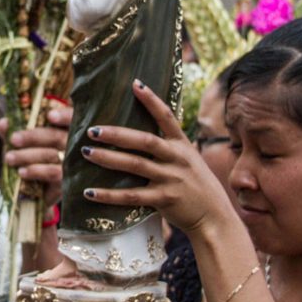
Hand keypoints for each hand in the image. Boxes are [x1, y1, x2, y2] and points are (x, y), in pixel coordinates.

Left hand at [0, 105, 71, 206]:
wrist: (39, 186)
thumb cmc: (33, 155)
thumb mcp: (23, 141)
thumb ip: (14, 130)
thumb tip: (3, 124)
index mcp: (66, 127)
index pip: (71, 117)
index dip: (63, 116)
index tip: (50, 116)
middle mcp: (73, 143)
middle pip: (56, 136)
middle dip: (32, 137)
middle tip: (13, 139)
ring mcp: (72, 162)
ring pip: (51, 155)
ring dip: (28, 156)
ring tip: (9, 157)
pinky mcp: (66, 179)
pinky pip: (52, 173)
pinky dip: (36, 171)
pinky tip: (21, 171)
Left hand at [80, 80, 226, 236]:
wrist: (214, 218)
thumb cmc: (196, 187)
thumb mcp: (189, 160)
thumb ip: (169, 148)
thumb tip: (140, 135)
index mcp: (182, 145)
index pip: (166, 116)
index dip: (151, 100)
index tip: (135, 84)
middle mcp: (177, 158)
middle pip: (144, 140)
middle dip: (116, 133)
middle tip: (92, 130)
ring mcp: (171, 179)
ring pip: (134, 165)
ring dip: (108, 158)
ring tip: (86, 153)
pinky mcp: (164, 199)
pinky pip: (131, 196)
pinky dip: (109, 195)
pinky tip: (90, 192)